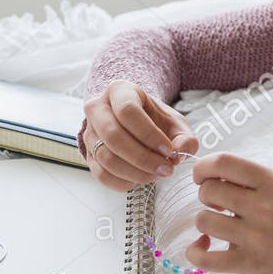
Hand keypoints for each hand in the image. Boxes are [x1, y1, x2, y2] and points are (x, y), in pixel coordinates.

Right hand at [83, 79, 200, 191]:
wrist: (138, 123)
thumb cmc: (156, 120)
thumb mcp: (175, 122)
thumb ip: (184, 137)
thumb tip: (179, 153)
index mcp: (119, 90)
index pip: (127, 111)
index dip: (149, 134)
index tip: (169, 150)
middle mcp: (97, 109)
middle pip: (113, 135)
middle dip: (142, 158)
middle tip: (165, 169)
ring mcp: (89, 132)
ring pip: (106, 157)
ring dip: (135, 172)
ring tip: (156, 174)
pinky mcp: (88, 154)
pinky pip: (101, 174)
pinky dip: (122, 182)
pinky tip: (140, 180)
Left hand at [187, 152, 272, 273]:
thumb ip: (254, 179)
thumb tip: (215, 175)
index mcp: (272, 183)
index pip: (222, 162)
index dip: (202, 167)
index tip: (202, 177)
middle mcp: (262, 207)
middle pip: (209, 191)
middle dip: (206, 196)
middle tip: (218, 204)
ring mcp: (255, 237)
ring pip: (204, 221)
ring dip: (205, 223)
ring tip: (217, 227)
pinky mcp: (249, 263)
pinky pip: (205, 258)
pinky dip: (195, 253)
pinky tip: (202, 248)